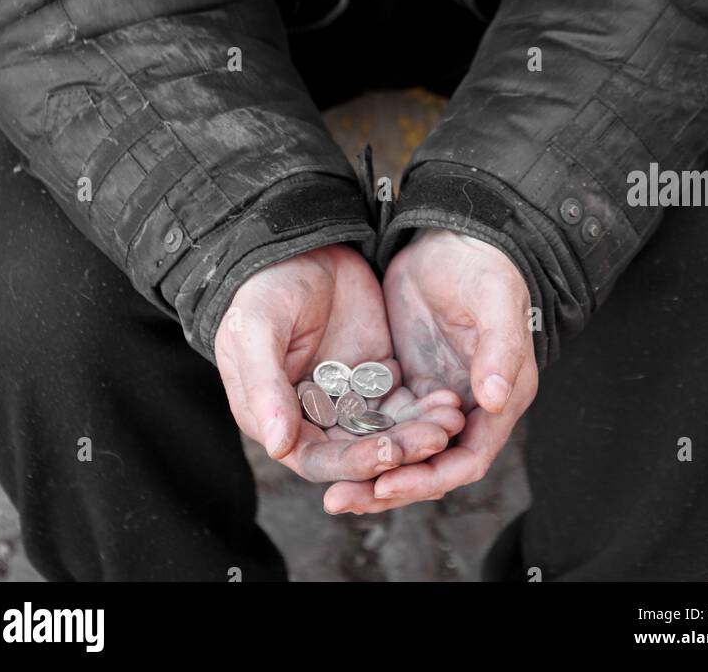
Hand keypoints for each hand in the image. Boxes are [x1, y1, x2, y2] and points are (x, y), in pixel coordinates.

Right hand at [214, 243, 464, 494]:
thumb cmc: (267, 287)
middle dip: (395, 450)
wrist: (302, 244)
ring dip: (416, 434)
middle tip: (433, 439)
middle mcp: (311, 418)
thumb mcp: (256, 330)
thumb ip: (264, 386)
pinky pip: (402, 403)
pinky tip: (450, 403)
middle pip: (356, 451)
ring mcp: (345, 398)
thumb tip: (277, 447)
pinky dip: (424, 408)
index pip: (315, 459)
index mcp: (273, 417)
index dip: (351, 463)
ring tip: (450, 422)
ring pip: (384, 432)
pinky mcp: (374, 378)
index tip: (387, 453)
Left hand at [323, 229, 536, 513]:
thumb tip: (495, 398)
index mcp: (502, 398)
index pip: (467, 458)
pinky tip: (327, 447)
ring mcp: (438, 397)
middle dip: (390, 487)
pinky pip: (386, 422)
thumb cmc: (486, 266)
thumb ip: (500, 349)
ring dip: (371, 471)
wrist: (458, 236)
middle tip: (341, 500)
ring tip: (330, 491)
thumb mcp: (495, 302)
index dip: (429, 477)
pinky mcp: (411, 382)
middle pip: (431, 466)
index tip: (388, 483)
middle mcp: (472, 408)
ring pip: (405, 450)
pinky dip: (363, 439)